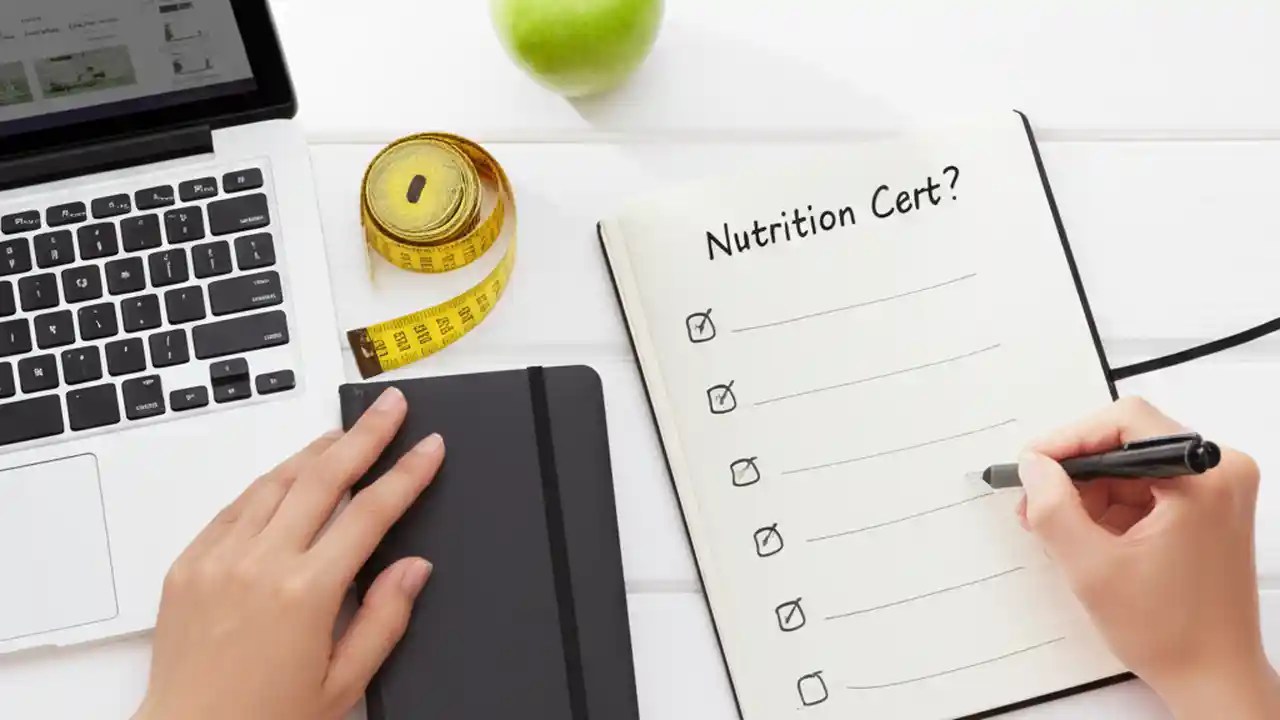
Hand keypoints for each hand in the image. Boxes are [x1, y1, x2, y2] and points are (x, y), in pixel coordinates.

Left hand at [134, 387, 441, 719]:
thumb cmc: (263, 719)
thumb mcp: (344, 681)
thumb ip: (384, 618)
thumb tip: (413, 568)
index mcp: (306, 593)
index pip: (371, 513)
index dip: (406, 474)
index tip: (429, 448)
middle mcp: (260, 564)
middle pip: (324, 477)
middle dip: (365, 435)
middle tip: (389, 407)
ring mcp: (219, 558)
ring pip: (276, 482)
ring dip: (315, 451)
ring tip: (345, 433)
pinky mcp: (188, 564)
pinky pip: (234, 506)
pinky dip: (267, 483)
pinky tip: (287, 476)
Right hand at [1017, 397, 1279, 719]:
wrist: (1213, 678)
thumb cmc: (1170, 632)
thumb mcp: (1091, 567)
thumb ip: (1052, 508)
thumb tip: (1033, 466)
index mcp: (1205, 478)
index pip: (1126, 422)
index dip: (1070, 439)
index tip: (1034, 465)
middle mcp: (1221, 473)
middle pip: (1127, 443)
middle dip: (1075, 473)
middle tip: (1036, 502)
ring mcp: (1218, 491)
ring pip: (1132, 467)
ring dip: (1089, 494)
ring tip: (1058, 530)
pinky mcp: (1209, 509)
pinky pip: (1146, 489)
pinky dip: (1111, 509)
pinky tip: (1088, 538)